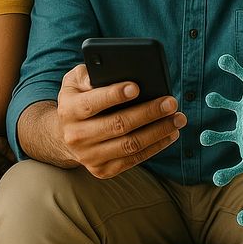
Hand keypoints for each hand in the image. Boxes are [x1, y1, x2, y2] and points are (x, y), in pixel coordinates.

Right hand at [56, 64, 185, 178]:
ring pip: (130, 145)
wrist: (64, 135)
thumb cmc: (78, 99)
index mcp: (68, 110)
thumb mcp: (74, 81)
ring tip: (177, 119)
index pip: (92, 103)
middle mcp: (76, 136)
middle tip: (171, 102)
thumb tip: (105, 73)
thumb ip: (87, 74)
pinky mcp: (102, 170)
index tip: (137, 87)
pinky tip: (170, 134)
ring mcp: (89, 156)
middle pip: (118, 125)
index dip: (114, 95)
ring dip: (158, 132)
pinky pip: (134, 160)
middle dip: (148, 113)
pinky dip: (155, 147)